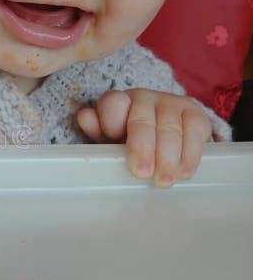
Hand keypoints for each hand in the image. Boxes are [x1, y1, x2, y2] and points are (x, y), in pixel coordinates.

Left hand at [76, 89, 211, 186]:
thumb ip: (98, 132)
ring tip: (164, 181)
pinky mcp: (194, 113)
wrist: (167, 136)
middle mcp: (144, 98)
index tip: (114, 145)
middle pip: (142, 120)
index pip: (113, 104)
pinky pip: (193, 132)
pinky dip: (189, 155)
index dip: (112, 124)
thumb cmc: (131, 141)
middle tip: (142, 173)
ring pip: (169, 128)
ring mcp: (171, 103)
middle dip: (142, 147)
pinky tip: (184, 173)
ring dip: (167, 157)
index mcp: (118, 102)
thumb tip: (85, 116)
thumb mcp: (112, 140)